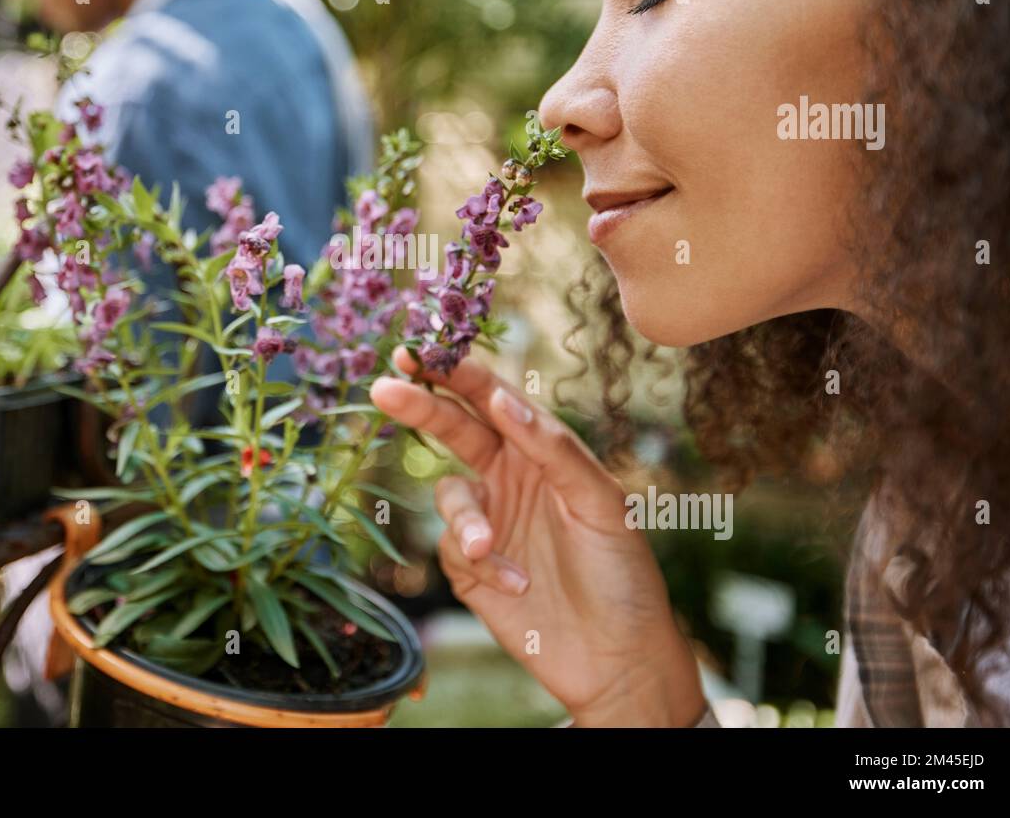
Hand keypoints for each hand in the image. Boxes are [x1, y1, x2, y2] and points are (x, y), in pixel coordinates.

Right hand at [370, 347, 706, 726]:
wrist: (619, 659)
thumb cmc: (622, 572)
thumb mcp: (601, 500)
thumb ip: (553, 447)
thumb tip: (501, 398)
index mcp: (542, 451)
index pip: (494, 400)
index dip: (458, 373)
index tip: (422, 350)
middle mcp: (510, 478)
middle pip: (454, 429)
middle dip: (421, 406)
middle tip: (387, 387)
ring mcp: (488, 522)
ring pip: (449, 495)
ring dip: (465, 518)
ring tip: (488, 547)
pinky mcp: (471, 569)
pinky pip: (454, 550)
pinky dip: (482, 563)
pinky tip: (519, 584)